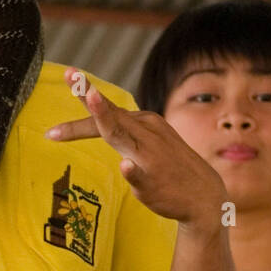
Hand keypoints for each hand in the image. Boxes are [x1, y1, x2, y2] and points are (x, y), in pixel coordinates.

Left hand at [45, 67, 225, 232]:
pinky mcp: (153, 181)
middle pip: (110, 115)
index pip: (108, 109)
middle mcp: (145, 133)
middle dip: (88, 95)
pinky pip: (139, 175)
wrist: (204, 196)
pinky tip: (126, 166)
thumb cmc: (169, 167)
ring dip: (106, 117)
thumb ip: (121, 133)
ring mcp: (150, 156)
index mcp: (142, 123)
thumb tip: (98, 121)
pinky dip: (132, 171)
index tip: (66, 74)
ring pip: (122, 135)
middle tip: (69, 74)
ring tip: (91, 97)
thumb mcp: (146, 143)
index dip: (84, 94)